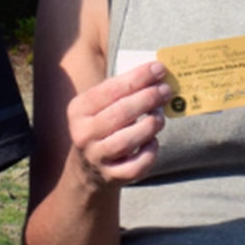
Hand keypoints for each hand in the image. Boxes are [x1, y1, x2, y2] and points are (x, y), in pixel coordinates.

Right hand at [66, 62, 170, 185]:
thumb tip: (157, 73)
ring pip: (127, 141)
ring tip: (160, 116)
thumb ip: (123, 89)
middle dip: (148, 98)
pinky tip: (153, 141)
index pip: (111, 89)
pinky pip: (135, 166)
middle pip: (121, 113)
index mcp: (79, 110)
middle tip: (166, 90)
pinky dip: (149, 153)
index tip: (158, 69)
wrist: (88, 168)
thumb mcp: (100, 105)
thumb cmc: (102, 126)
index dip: (138, 78)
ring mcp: (96, 157)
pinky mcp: (111, 176)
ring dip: (150, 125)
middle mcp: (83, 134)